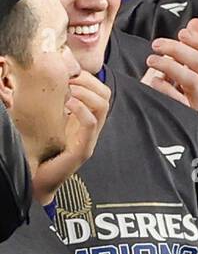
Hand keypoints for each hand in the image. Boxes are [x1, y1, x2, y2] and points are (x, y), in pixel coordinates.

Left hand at [31, 73, 111, 204]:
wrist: (36, 181)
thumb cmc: (38, 152)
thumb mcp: (46, 123)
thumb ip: (51, 106)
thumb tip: (46, 83)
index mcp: (84, 120)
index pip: (100, 91)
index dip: (87, 78)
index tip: (68, 72)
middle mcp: (91, 128)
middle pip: (105, 95)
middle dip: (88, 81)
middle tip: (68, 79)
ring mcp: (89, 139)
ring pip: (102, 106)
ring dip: (85, 92)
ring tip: (67, 90)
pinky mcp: (83, 150)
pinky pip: (90, 124)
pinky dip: (81, 109)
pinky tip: (66, 104)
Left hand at [141, 18, 197, 118]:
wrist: (175, 128)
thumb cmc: (182, 94)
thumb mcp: (190, 69)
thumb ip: (194, 47)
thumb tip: (196, 22)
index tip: (181, 32)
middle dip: (177, 49)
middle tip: (156, 44)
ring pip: (191, 78)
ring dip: (168, 65)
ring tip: (150, 59)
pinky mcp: (188, 116)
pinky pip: (178, 99)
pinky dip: (164, 87)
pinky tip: (152, 80)